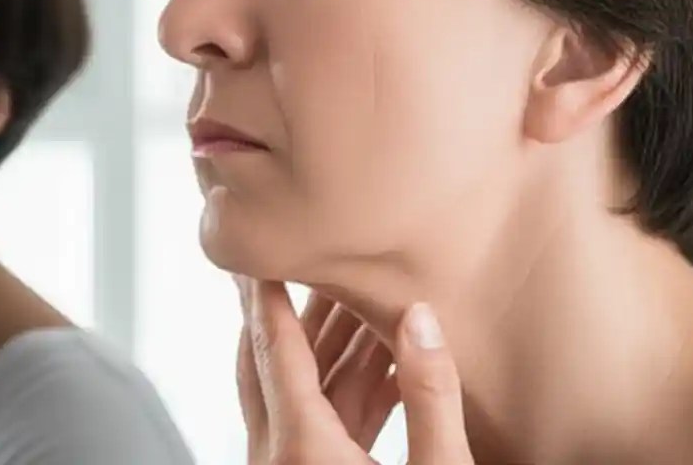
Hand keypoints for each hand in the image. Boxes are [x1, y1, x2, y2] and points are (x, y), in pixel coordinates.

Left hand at [237, 278, 475, 464]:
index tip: (262, 249)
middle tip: (293, 258)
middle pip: (271, 362)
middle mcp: (278, 458)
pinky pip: (320, 427)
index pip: (275, 347)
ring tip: (357, 297)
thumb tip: (421, 318)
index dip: (269, 292)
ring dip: (330, 348)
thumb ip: (429, 396)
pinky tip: (388, 367)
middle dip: (291, 307)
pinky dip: (348, 393)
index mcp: (300, 448)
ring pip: (297, 394)